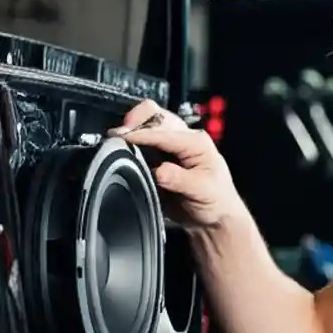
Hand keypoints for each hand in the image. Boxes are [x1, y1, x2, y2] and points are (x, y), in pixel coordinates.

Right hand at [109, 100, 246, 229]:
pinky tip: (122, 151)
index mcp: (196, 142)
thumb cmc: (216, 201)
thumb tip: (159, 171)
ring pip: (147, 124)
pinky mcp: (159, 156)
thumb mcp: (202, 191)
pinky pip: (142, 142)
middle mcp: (183, 138)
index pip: (165, 133)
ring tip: (116, 143)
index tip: (124, 139)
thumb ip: (179, 180)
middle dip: (135, 122)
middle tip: (118, 137)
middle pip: (155, 116)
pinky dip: (130, 142)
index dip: (142, 134)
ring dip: (131, 130)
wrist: (214, 216)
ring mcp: (170, 145)